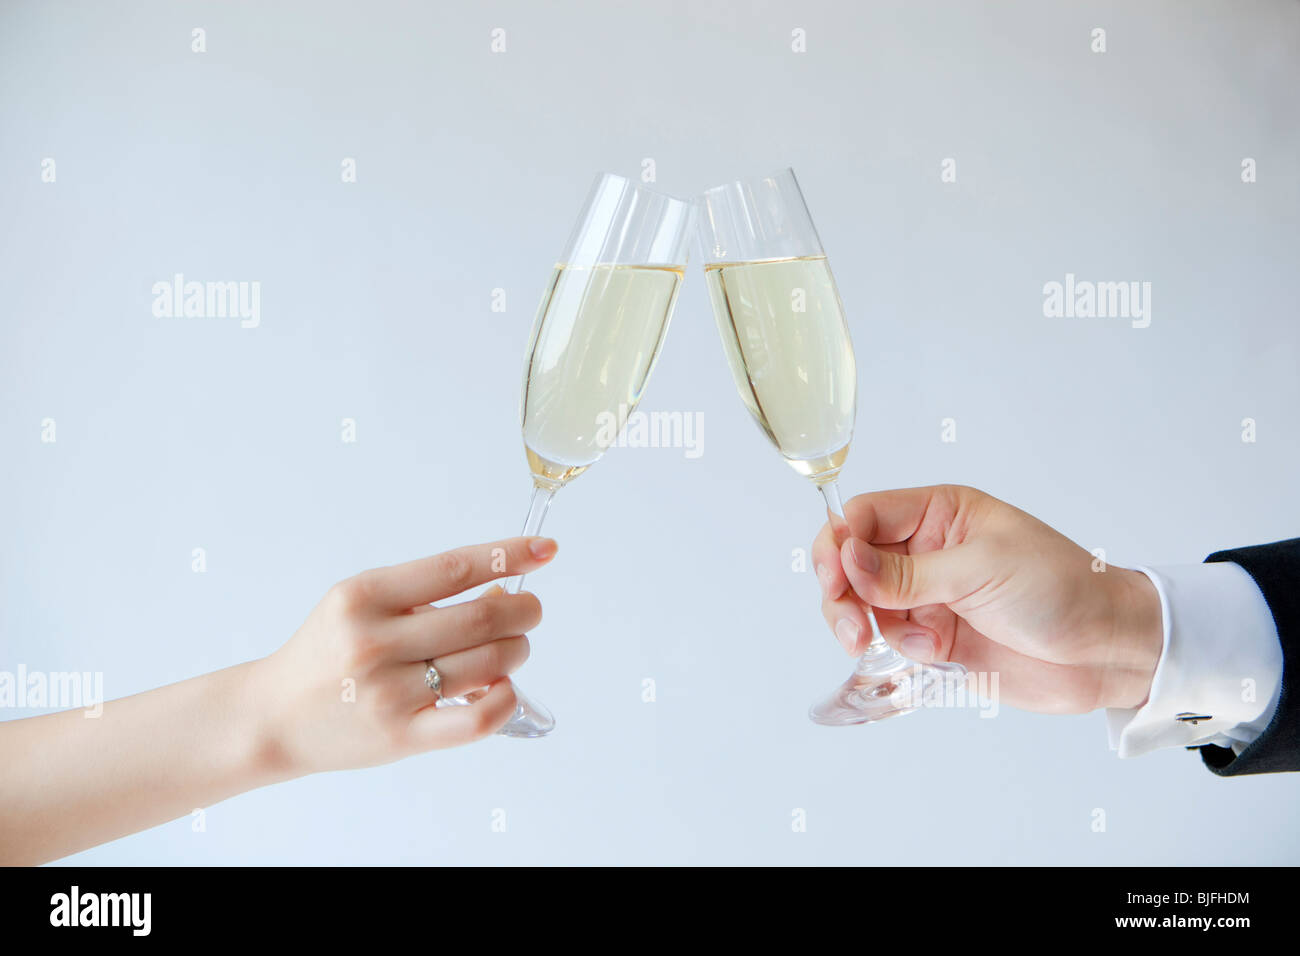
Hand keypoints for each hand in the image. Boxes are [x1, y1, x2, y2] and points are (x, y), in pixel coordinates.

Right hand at [252, 536, 556, 774]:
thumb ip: (424, 597)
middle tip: (529, 610)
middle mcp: (375, 641)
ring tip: (512, 649)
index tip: (545, 549)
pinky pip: (476, 719)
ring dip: (516, 651)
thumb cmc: (328, 654)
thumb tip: (503, 593)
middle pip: (481, 618)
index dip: (509, 555)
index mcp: (364, 596)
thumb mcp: (360, 606)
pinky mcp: (401, 736)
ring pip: (487, 663)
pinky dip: (505, 699)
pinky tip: (503, 689)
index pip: (455, 568)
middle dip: (523, 611)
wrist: (273, 717)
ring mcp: (388, 692)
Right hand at [812, 485, 1161, 712]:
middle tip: (850, 624)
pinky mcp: (935, 638)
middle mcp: (926, 552)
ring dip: (863, 624)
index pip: (864, 516)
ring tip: (885, 643)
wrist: (1108, 649)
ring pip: (863, 604)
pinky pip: (890, 640)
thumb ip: (906, 572)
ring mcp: (929, 596)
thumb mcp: (981, 568)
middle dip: (841, 591)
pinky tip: (933, 653)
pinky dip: (898, 649)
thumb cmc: (1062, 588)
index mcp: (939, 514)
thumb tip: (845, 558)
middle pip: (852, 562)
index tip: (835, 577)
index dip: (840, 543)